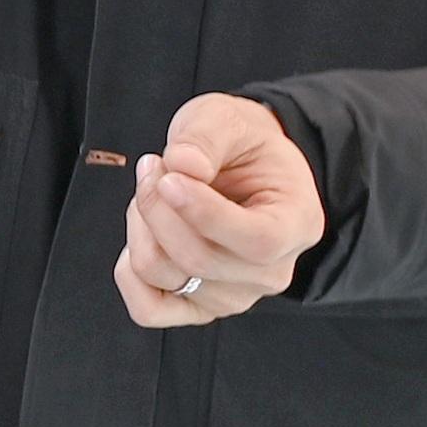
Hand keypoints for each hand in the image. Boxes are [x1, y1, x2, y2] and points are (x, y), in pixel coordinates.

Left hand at [116, 91, 326, 328]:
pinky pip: (148, 308)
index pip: (257, 241)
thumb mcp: (228, 117)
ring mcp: (234, 296)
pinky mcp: (198, 309)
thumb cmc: (242, 147)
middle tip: (152, 166)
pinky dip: (129, 271)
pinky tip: (142, 233)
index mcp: (297, 223)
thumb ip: (207, 135)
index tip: (169, 178)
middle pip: (199, 259)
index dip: (205, 214)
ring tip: (154, 191)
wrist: (242, 170)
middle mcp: (271, 271)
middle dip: (158, 207)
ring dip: (141, 226)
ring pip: (164, 276)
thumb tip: (184, 165)